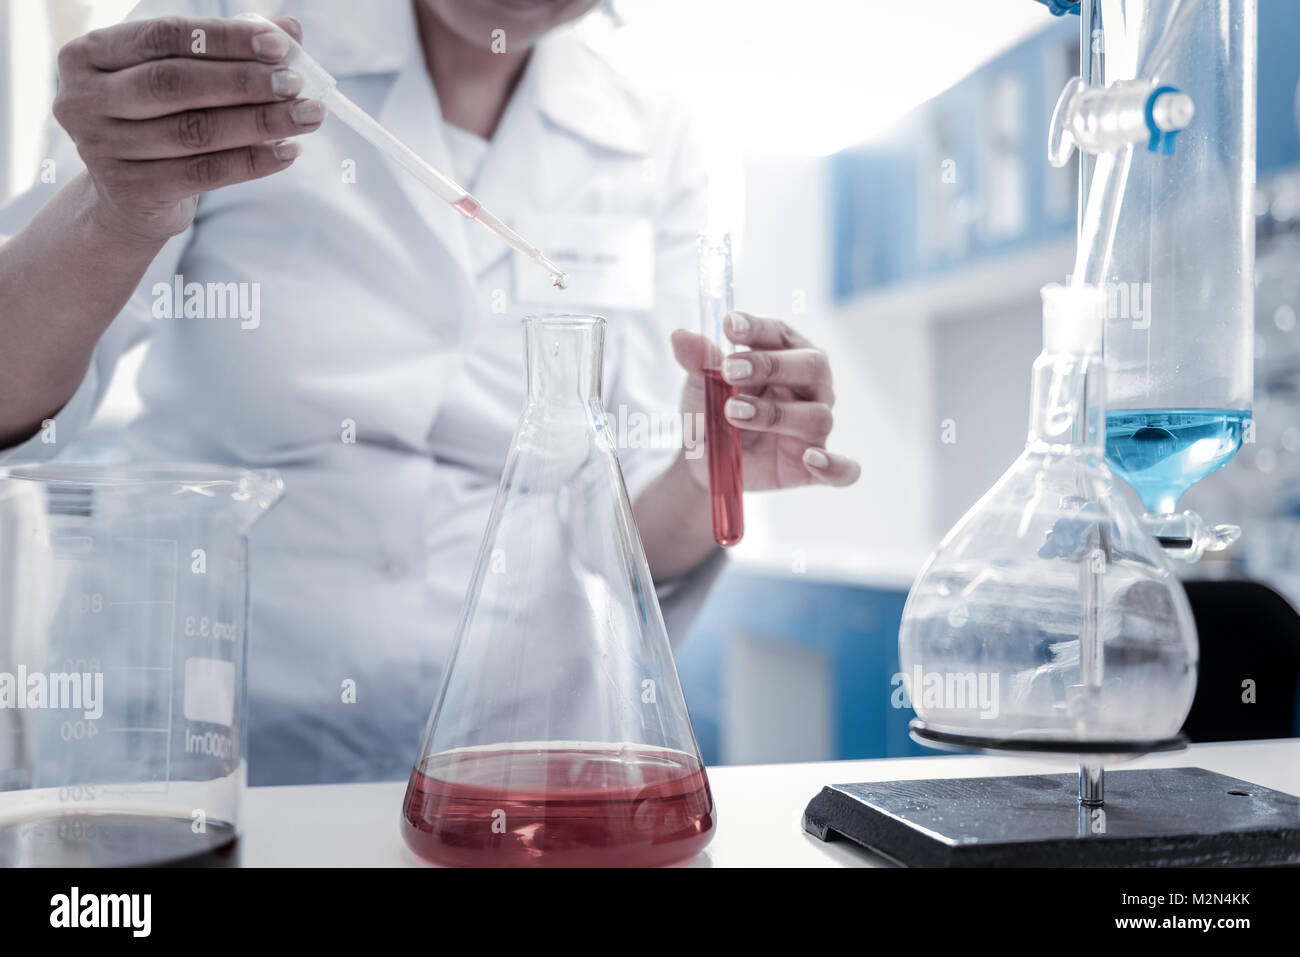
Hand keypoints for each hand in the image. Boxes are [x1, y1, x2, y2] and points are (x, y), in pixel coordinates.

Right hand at [52, 15, 323, 242]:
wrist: (129, 197)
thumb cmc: (160, 120)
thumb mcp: (182, 80)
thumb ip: (227, 51)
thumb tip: (290, 30)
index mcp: (89, 55)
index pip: (164, 36)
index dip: (224, 39)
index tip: (279, 45)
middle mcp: (85, 100)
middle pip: (176, 84)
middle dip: (244, 82)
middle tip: (296, 84)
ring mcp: (102, 149)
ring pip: (195, 131)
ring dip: (260, 122)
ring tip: (306, 116)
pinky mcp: (132, 192)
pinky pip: (204, 174)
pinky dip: (252, 161)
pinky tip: (289, 151)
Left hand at [671, 311, 861, 491]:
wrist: (704, 459)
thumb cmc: (711, 410)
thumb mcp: (699, 385)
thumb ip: (697, 362)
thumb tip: (681, 337)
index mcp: (784, 354)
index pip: (779, 334)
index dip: (757, 328)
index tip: (729, 325)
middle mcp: (808, 386)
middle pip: (812, 367)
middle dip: (771, 366)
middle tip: (728, 371)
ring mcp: (813, 427)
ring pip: (815, 415)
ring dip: (774, 414)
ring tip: (732, 411)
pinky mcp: (812, 467)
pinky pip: (842, 470)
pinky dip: (835, 466)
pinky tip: (812, 460)